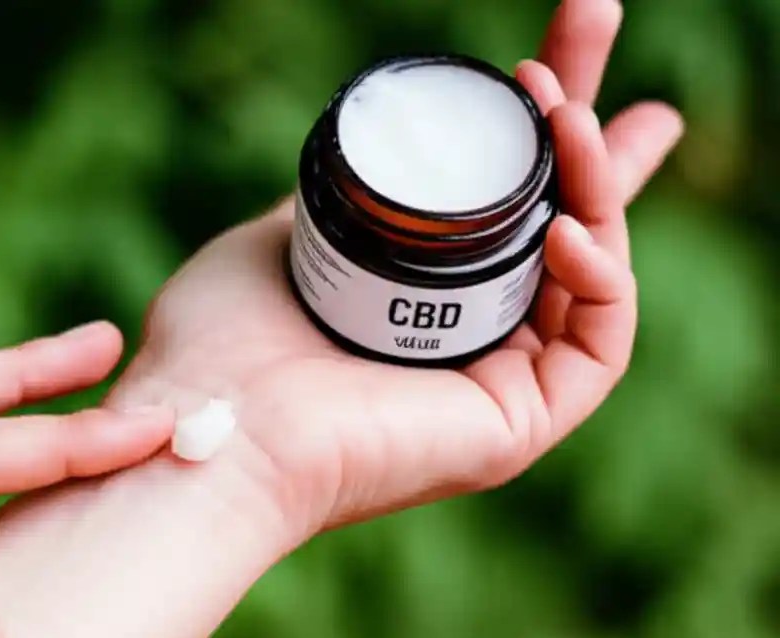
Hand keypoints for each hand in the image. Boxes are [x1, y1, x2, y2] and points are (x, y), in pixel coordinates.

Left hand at [108, 0, 684, 541]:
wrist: (205, 428)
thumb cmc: (216, 348)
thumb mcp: (276, 242)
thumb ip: (340, 205)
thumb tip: (377, 150)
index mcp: (414, 305)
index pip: (495, 208)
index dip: (527, 133)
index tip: (539, 61)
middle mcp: (465, 342)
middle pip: (561, 222)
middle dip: (588, 128)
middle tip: (592, 21)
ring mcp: (496, 384)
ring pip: (589, 270)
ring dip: (595, 180)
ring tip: (570, 114)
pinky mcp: (514, 426)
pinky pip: (598, 347)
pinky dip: (601, 280)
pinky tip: (566, 227)